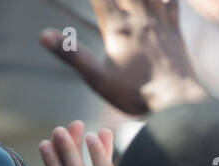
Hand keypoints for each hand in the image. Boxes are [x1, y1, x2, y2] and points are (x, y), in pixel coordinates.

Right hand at [41, 0, 205, 115]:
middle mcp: (139, 18)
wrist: (175, 102)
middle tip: (109, 1)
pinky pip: (172, 2)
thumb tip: (42, 35)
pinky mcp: (175, 30)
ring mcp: (159, 22)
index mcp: (118, 28)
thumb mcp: (96, 78)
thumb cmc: (133, 94)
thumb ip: (70, 54)